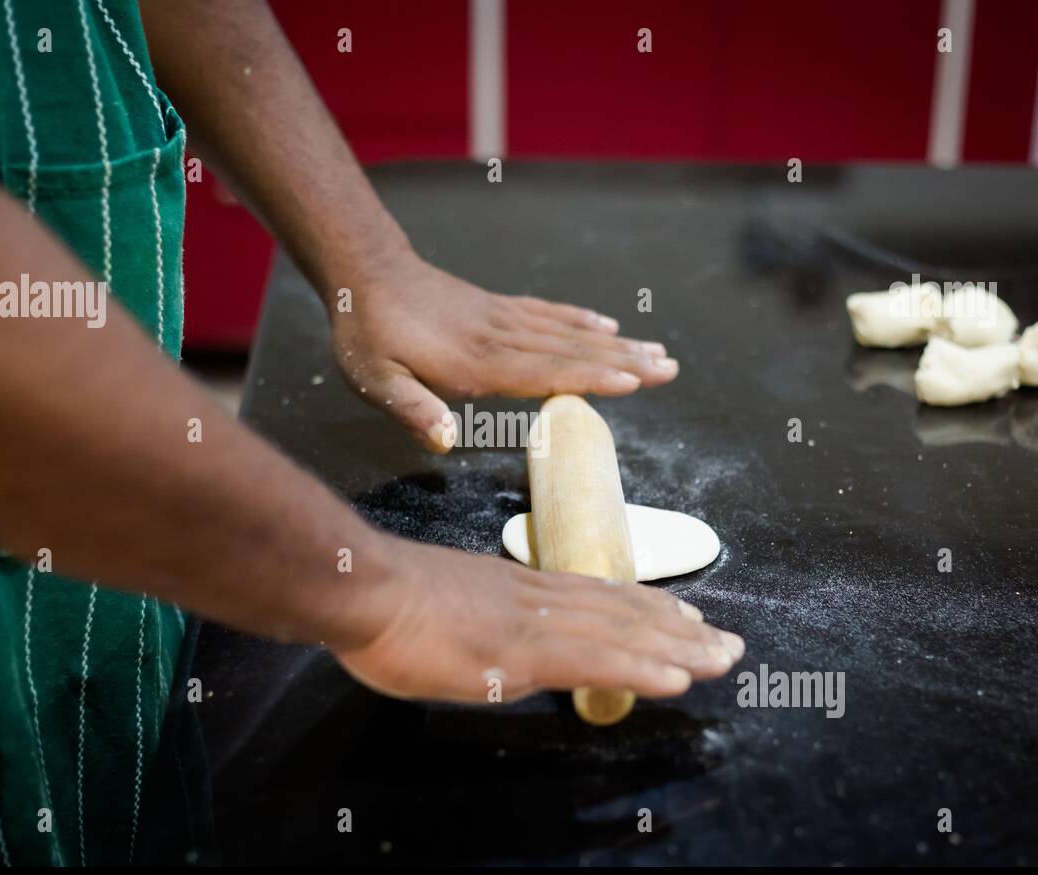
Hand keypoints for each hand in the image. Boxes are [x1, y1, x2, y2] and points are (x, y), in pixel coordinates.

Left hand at [331, 255, 678, 450]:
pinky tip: (608, 322)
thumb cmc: (367, 334)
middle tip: (671, 368)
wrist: (366, 272)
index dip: (591, 378)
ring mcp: (502, 319)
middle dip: (625, 360)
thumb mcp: (373, 380)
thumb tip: (444, 440)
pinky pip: (548, 313)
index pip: (544, 372)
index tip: (635, 381)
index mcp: (476, 363)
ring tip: (657, 350)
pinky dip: (581, 318)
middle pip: (572, 350)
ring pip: (569, 331)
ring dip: (616, 342)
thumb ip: (411, 408)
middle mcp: (500, 338)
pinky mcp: (497, 308)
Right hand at [333, 539, 742, 703]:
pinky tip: (677, 678)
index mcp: (520, 589)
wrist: (363, 586)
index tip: (685, 617)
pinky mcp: (523, 650)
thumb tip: (498, 637)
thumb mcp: (448, 608)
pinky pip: (595, 661)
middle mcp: (539, 598)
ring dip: (679, 648)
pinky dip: (641, 669)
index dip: (647, 608)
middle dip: (680, 630)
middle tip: (726, 642)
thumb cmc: (386, 602)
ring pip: (623, 634)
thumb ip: (482, 621)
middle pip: (624, 612)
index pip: (598, 596)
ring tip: (722, 658)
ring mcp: (534, 622)